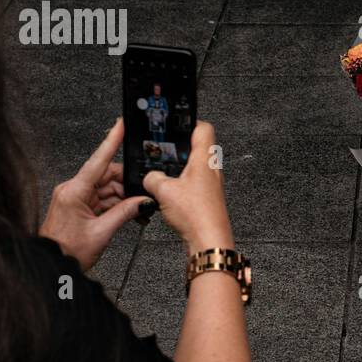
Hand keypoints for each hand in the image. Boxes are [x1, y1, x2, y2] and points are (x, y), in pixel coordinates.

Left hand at [40, 118, 149, 270]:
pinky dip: (116, 205)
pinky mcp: (78, 205)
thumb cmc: (67, 251)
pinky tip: (128, 214)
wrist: (52, 265)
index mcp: (74, 192)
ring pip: (107, 188)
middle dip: (127, 185)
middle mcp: (72, 190)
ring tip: (137, 212)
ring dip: (123, 198)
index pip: (98, 161)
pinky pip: (102, 198)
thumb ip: (125, 213)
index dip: (111, 141)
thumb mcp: (102, 232)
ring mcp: (75, 197)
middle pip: (107, 176)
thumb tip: (142, 201)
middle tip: (144, 195)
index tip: (121, 125)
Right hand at [142, 120, 234, 254]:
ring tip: (163, 172)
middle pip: (198, 147)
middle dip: (180, 147)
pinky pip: (192, 185)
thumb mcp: (164, 191)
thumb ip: (153, 178)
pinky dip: (180, 185)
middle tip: (164, 148)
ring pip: (195, 167)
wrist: (209, 241)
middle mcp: (212, 169)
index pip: (203, 128)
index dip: (190, 121)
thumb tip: (150, 177)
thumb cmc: (197, 214)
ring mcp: (211, 185)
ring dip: (179, 168)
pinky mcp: (207, 199)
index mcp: (205, 159)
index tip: (176, 121)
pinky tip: (169, 193)